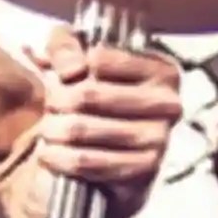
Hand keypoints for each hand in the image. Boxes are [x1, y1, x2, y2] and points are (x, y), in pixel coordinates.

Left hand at [24, 25, 183, 217]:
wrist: (99, 151)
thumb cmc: (89, 94)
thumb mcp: (74, 57)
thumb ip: (65, 46)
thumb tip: (72, 70)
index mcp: (161, 70)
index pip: (98, 59)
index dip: (68, 69)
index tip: (63, 79)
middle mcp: (168, 103)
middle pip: (87, 95)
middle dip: (56, 101)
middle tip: (50, 107)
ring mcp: (159, 139)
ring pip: (81, 129)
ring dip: (53, 130)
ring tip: (49, 129)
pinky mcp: (142, 171)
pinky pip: (87, 162)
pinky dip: (59, 157)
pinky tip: (50, 153)